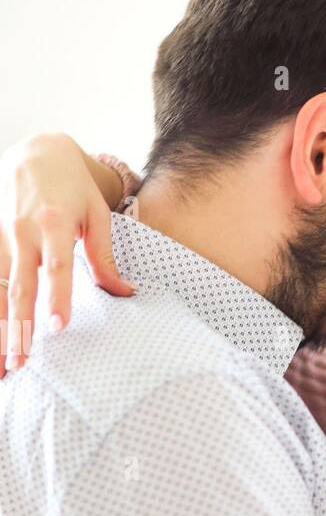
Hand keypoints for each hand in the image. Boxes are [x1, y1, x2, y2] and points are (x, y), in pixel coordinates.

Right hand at [0, 133, 135, 375]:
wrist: (35, 152)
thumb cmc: (72, 187)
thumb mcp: (97, 215)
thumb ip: (105, 257)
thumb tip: (125, 293)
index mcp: (54, 224)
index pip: (56, 267)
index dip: (56, 297)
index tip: (56, 326)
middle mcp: (23, 232)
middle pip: (19, 286)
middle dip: (17, 327)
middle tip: (19, 362)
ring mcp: (2, 236)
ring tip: (2, 363)